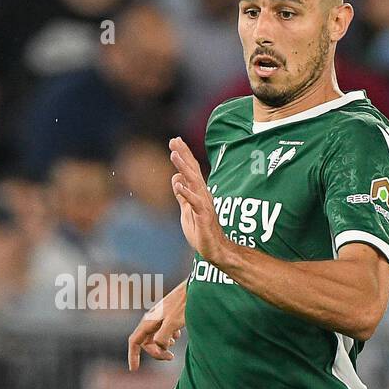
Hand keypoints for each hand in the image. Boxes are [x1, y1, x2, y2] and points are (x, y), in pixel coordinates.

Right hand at [127, 283, 184, 370]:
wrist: (195, 288)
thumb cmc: (184, 305)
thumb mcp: (173, 323)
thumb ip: (163, 337)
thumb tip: (160, 347)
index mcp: (149, 322)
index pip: (134, 341)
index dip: (133, 356)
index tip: (133, 370)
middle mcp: (151, 320)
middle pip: (146, 342)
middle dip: (156, 352)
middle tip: (171, 357)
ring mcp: (160, 318)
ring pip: (156, 337)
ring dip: (163, 345)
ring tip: (174, 343)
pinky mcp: (169, 316)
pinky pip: (164, 331)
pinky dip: (170, 337)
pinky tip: (179, 333)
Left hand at [169, 137, 229, 265]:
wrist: (214, 250)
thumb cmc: (201, 231)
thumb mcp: (186, 210)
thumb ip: (182, 195)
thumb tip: (176, 178)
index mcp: (198, 192)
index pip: (190, 170)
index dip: (183, 155)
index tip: (175, 140)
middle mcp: (202, 195)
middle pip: (192, 170)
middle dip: (183, 154)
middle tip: (174, 139)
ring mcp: (204, 204)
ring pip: (194, 183)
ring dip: (184, 168)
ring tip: (174, 155)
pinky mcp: (204, 216)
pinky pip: (195, 203)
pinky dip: (186, 193)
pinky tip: (178, 184)